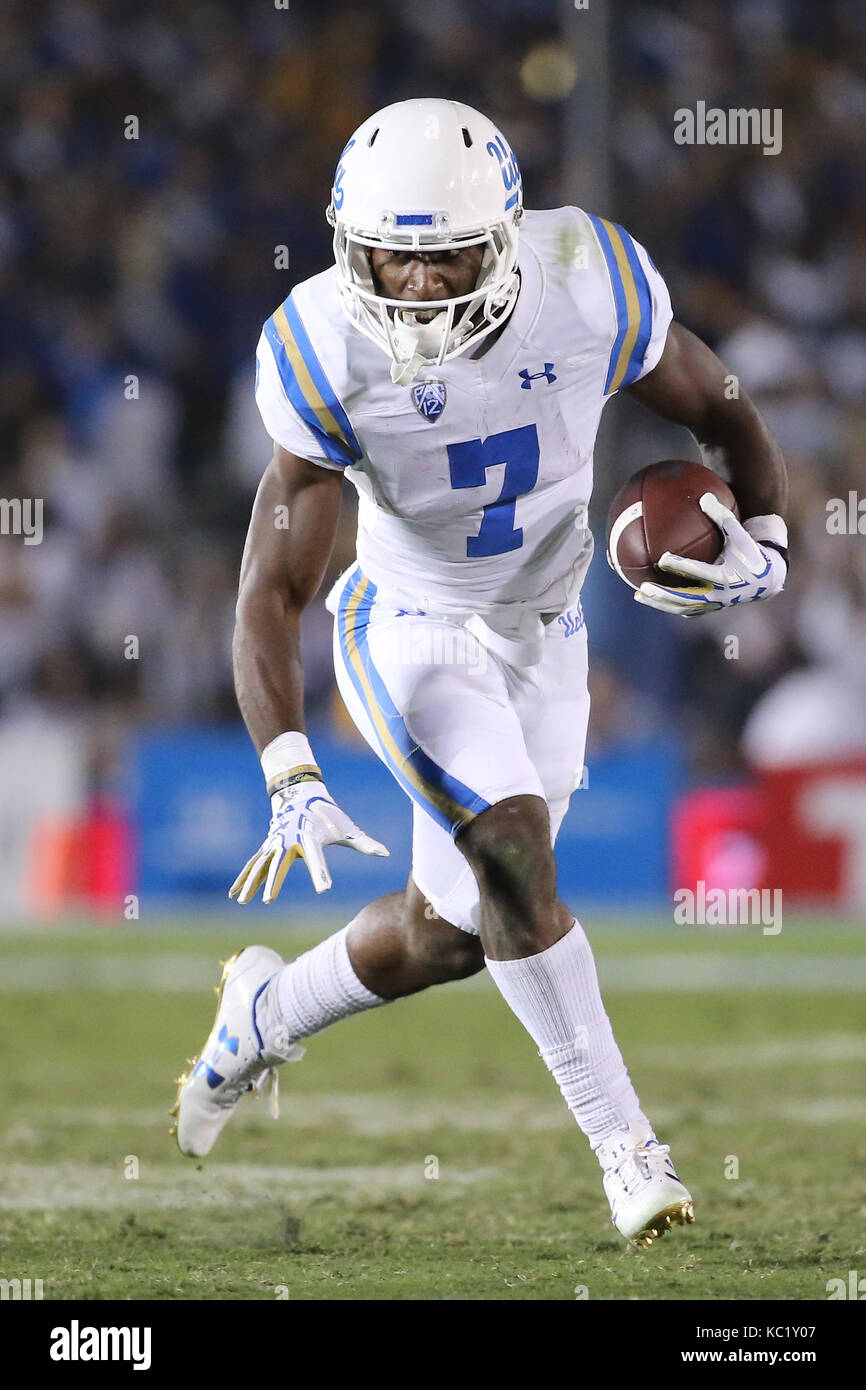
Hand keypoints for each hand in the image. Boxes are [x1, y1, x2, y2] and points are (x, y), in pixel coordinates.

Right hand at [229, 781, 388, 902]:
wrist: (299, 791)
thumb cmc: (327, 812)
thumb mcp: (346, 827)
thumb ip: (364, 843)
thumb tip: (387, 853)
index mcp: (309, 836)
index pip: (316, 858)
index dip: (321, 873)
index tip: (325, 889)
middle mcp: (288, 839)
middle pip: (279, 863)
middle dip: (274, 881)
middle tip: (269, 900)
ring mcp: (274, 842)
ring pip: (260, 865)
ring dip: (251, 882)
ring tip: (242, 900)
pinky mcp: (268, 846)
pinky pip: (254, 864)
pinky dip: (245, 877)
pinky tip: (235, 894)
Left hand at [635, 493, 787, 616]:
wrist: (766, 580)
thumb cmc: (749, 552)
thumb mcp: (739, 534)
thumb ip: (721, 516)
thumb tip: (704, 496)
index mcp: (725, 575)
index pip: (699, 571)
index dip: (680, 566)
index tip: (662, 559)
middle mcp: (718, 594)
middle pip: (685, 597)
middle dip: (664, 594)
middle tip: (644, 586)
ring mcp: (713, 604)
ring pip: (682, 607)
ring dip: (660, 603)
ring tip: (639, 594)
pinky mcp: (710, 609)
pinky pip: (686, 609)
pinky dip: (669, 605)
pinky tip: (652, 599)